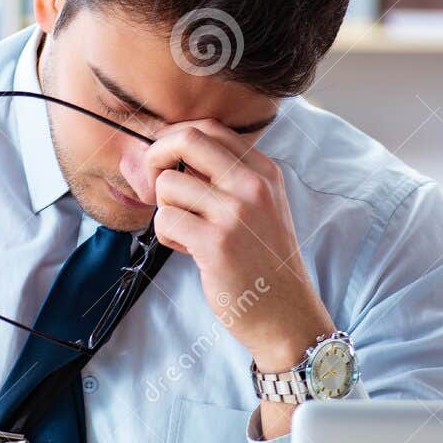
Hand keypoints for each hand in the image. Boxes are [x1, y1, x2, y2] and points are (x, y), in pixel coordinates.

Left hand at [120, 119, 329, 374]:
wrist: (286, 315)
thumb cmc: (263, 262)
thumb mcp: (259, 208)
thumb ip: (223, 179)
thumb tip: (165, 154)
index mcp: (264, 171)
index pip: (210, 128)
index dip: (175, 138)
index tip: (166, 162)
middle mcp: (253, 185)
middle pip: (186, 138)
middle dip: (155, 157)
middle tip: (155, 187)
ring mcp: (235, 213)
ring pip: (168, 184)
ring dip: (165, 210)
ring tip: (187, 233)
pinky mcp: (216, 244)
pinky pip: (165, 219)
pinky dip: (167, 235)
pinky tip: (189, 250)